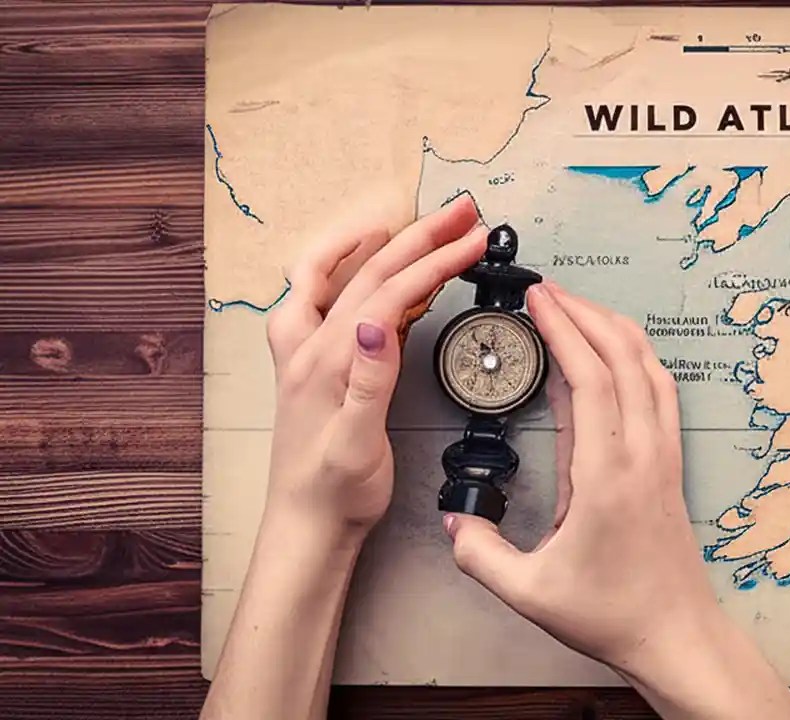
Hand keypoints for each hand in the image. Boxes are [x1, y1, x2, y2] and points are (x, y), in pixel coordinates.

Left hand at [262, 194, 485, 535]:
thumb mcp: (356, 445)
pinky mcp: (317, 365)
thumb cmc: (334, 494)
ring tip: (420, 224)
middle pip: (369, 269)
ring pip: (342, 275)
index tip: (473, 238)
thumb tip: (376, 322)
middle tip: (460, 211)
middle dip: (419, 234)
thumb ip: (367, 381)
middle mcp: (311, 346)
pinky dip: (361, 273)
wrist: (306, 527)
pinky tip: (385, 272)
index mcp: (326, 361)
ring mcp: (310, 352)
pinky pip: (334, 300)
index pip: (388, 290)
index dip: (435, 260)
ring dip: (384, 243)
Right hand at [442, 282, 789, 719]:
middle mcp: (642, 454)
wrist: (675, 634)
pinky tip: (616, 357)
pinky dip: (637, 360)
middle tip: (548, 291)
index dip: (564, 330)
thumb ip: (481, 554)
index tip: (539, 299)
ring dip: (615, 330)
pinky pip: (661, 393)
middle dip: (585, 313)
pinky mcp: (669, 464)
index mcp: (607, 475)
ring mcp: (662, 456)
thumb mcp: (530, 591)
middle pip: (623, 357)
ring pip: (649, 368)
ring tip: (579, 309)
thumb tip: (453, 521)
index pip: (590, 378)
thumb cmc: (613, 614)